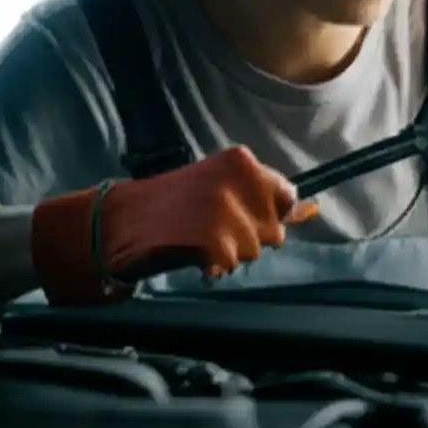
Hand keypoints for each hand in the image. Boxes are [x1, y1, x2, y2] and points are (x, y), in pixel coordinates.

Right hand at [32, 146, 318, 304]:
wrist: (120, 220)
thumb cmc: (171, 203)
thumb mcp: (217, 185)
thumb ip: (258, 195)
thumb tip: (307, 209)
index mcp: (242, 161)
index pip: (287, 195)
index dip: (269, 213)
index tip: (247, 217)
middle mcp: (240, 180)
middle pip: (274, 229)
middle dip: (249, 237)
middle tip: (212, 230)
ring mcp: (229, 210)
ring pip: (255, 249)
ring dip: (230, 252)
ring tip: (197, 238)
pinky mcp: (217, 239)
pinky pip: (231, 263)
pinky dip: (214, 265)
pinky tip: (192, 252)